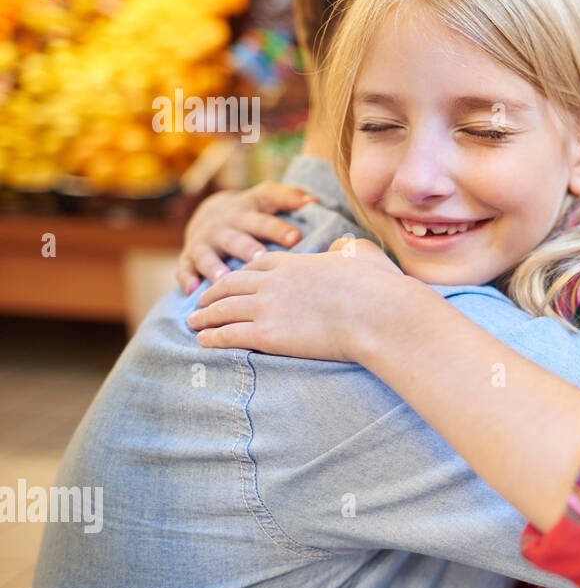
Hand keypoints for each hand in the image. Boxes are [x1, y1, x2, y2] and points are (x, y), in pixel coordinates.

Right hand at [177, 182, 317, 292]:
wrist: (210, 213)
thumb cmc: (252, 212)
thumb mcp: (267, 199)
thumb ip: (289, 198)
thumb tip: (315, 201)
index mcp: (248, 210)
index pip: (264, 216)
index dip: (279, 226)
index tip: (296, 238)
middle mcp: (224, 224)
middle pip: (237, 235)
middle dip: (248, 247)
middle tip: (261, 258)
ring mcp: (204, 240)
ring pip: (209, 253)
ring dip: (215, 265)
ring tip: (225, 278)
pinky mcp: (189, 255)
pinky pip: (185, 267)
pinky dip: (187, 278)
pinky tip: (193, 290)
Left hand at [187, 237, 405, 361]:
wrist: (375, 313)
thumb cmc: (377, 288)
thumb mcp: (363, 256)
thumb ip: (346, 249)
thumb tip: (342, 247)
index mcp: (294, 263)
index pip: (257, 265)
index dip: (241, 274)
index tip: (233, 280)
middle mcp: (272, 282)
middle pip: (231, 285)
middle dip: (213, 292)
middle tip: (202, 300)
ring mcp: (266, 308)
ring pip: (223, 309)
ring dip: (205, 315)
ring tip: (194, 321)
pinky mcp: (267, 335)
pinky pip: (229, 335)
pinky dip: (212, 337)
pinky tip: (203, 340)